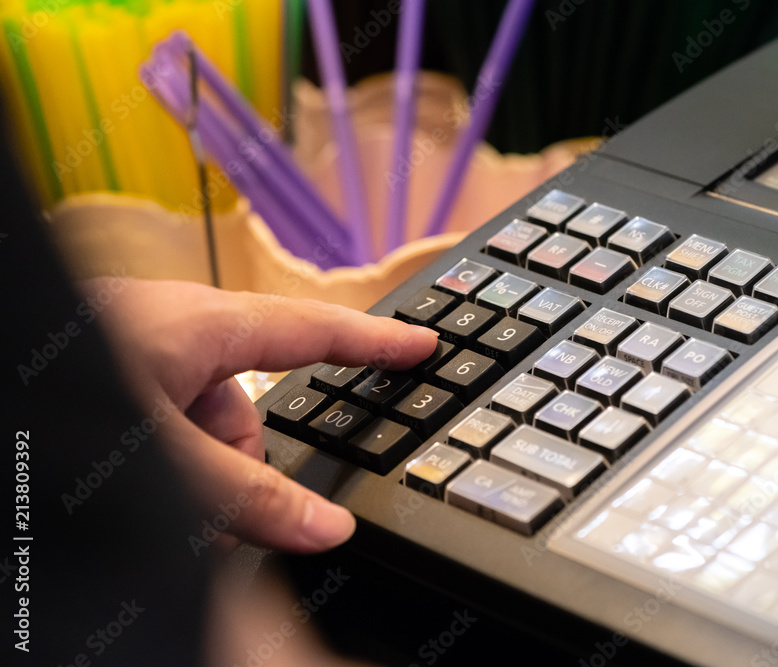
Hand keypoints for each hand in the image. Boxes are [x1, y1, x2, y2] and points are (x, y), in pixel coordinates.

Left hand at [85, 278, 438, 552]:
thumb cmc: (52, 386)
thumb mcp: (163, 452)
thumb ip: (246, 494)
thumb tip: (327, 527)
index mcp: (202, 323)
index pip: (316, 329)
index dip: (376, 341)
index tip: (422, 345)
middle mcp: (175, 324)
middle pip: (250, 401)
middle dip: (240, 462)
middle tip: (213, 513)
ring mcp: (137, 343)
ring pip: (204, 416)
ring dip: (196, 469)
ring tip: (158, 502)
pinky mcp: (110, 365)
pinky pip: (166, 412)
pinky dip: (163, 454)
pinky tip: (133, 481)